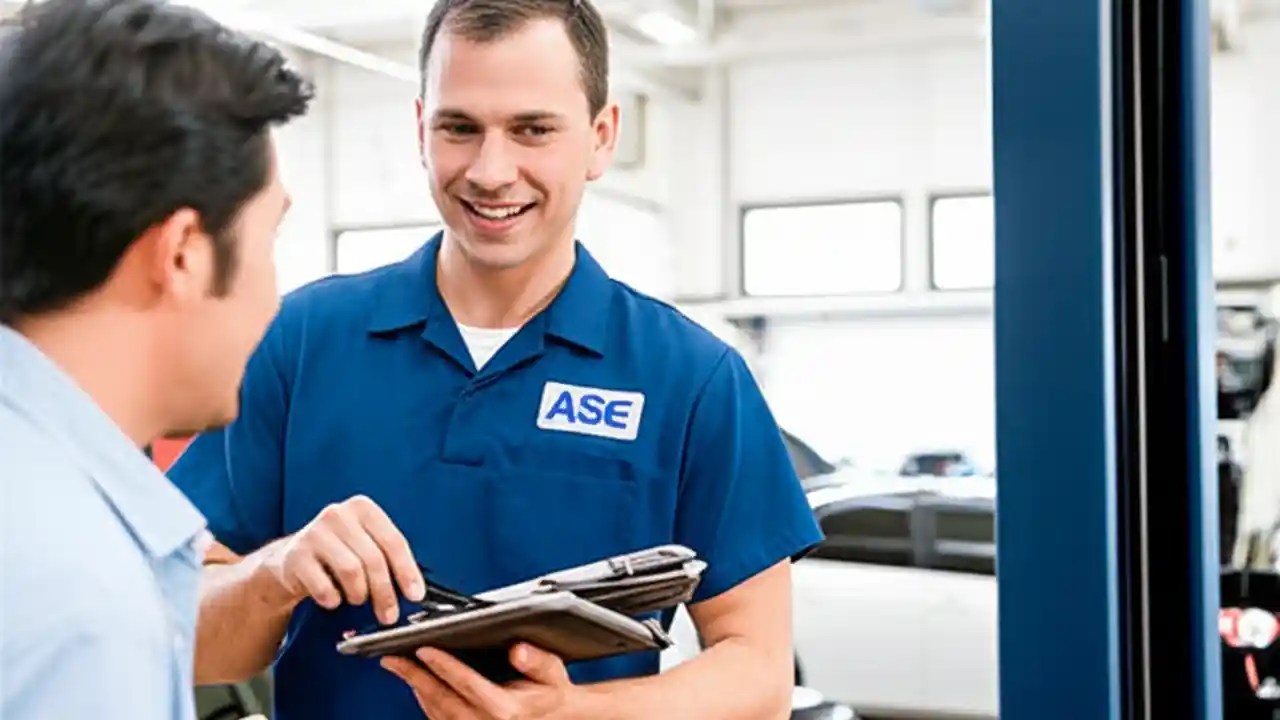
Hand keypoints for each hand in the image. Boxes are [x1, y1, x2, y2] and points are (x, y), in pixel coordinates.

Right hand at [263, 494, 425, 623]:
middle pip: (373, 559)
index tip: (415, 595)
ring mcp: (315, 533)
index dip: (407, 571)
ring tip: (356, 598)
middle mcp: (339, 515)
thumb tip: (414, 590)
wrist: (290, 561)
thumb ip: (388, 559)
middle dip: (385, 592)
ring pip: (351, 571)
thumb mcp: (363, 546)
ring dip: (358, 594)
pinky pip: (323, 586)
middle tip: (389, 614)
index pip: (393, 541)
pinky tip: (333, 599)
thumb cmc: (336, 555)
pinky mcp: (296, 555)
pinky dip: (332, 598)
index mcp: (363, 509)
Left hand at [381, 643, 585, 719]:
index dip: (443, 666)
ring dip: (416, 689)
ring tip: (398, 666)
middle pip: (441, 700)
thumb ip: (537, 661)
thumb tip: (518, 650)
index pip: (466, 684)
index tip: (423, 649)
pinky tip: (418, 685)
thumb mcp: (553, 673)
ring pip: (437, 712)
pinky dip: (425, 702)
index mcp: (505, 709)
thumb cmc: (551, 693)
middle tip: (392, 659)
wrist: (556, 718)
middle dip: (414, 677)